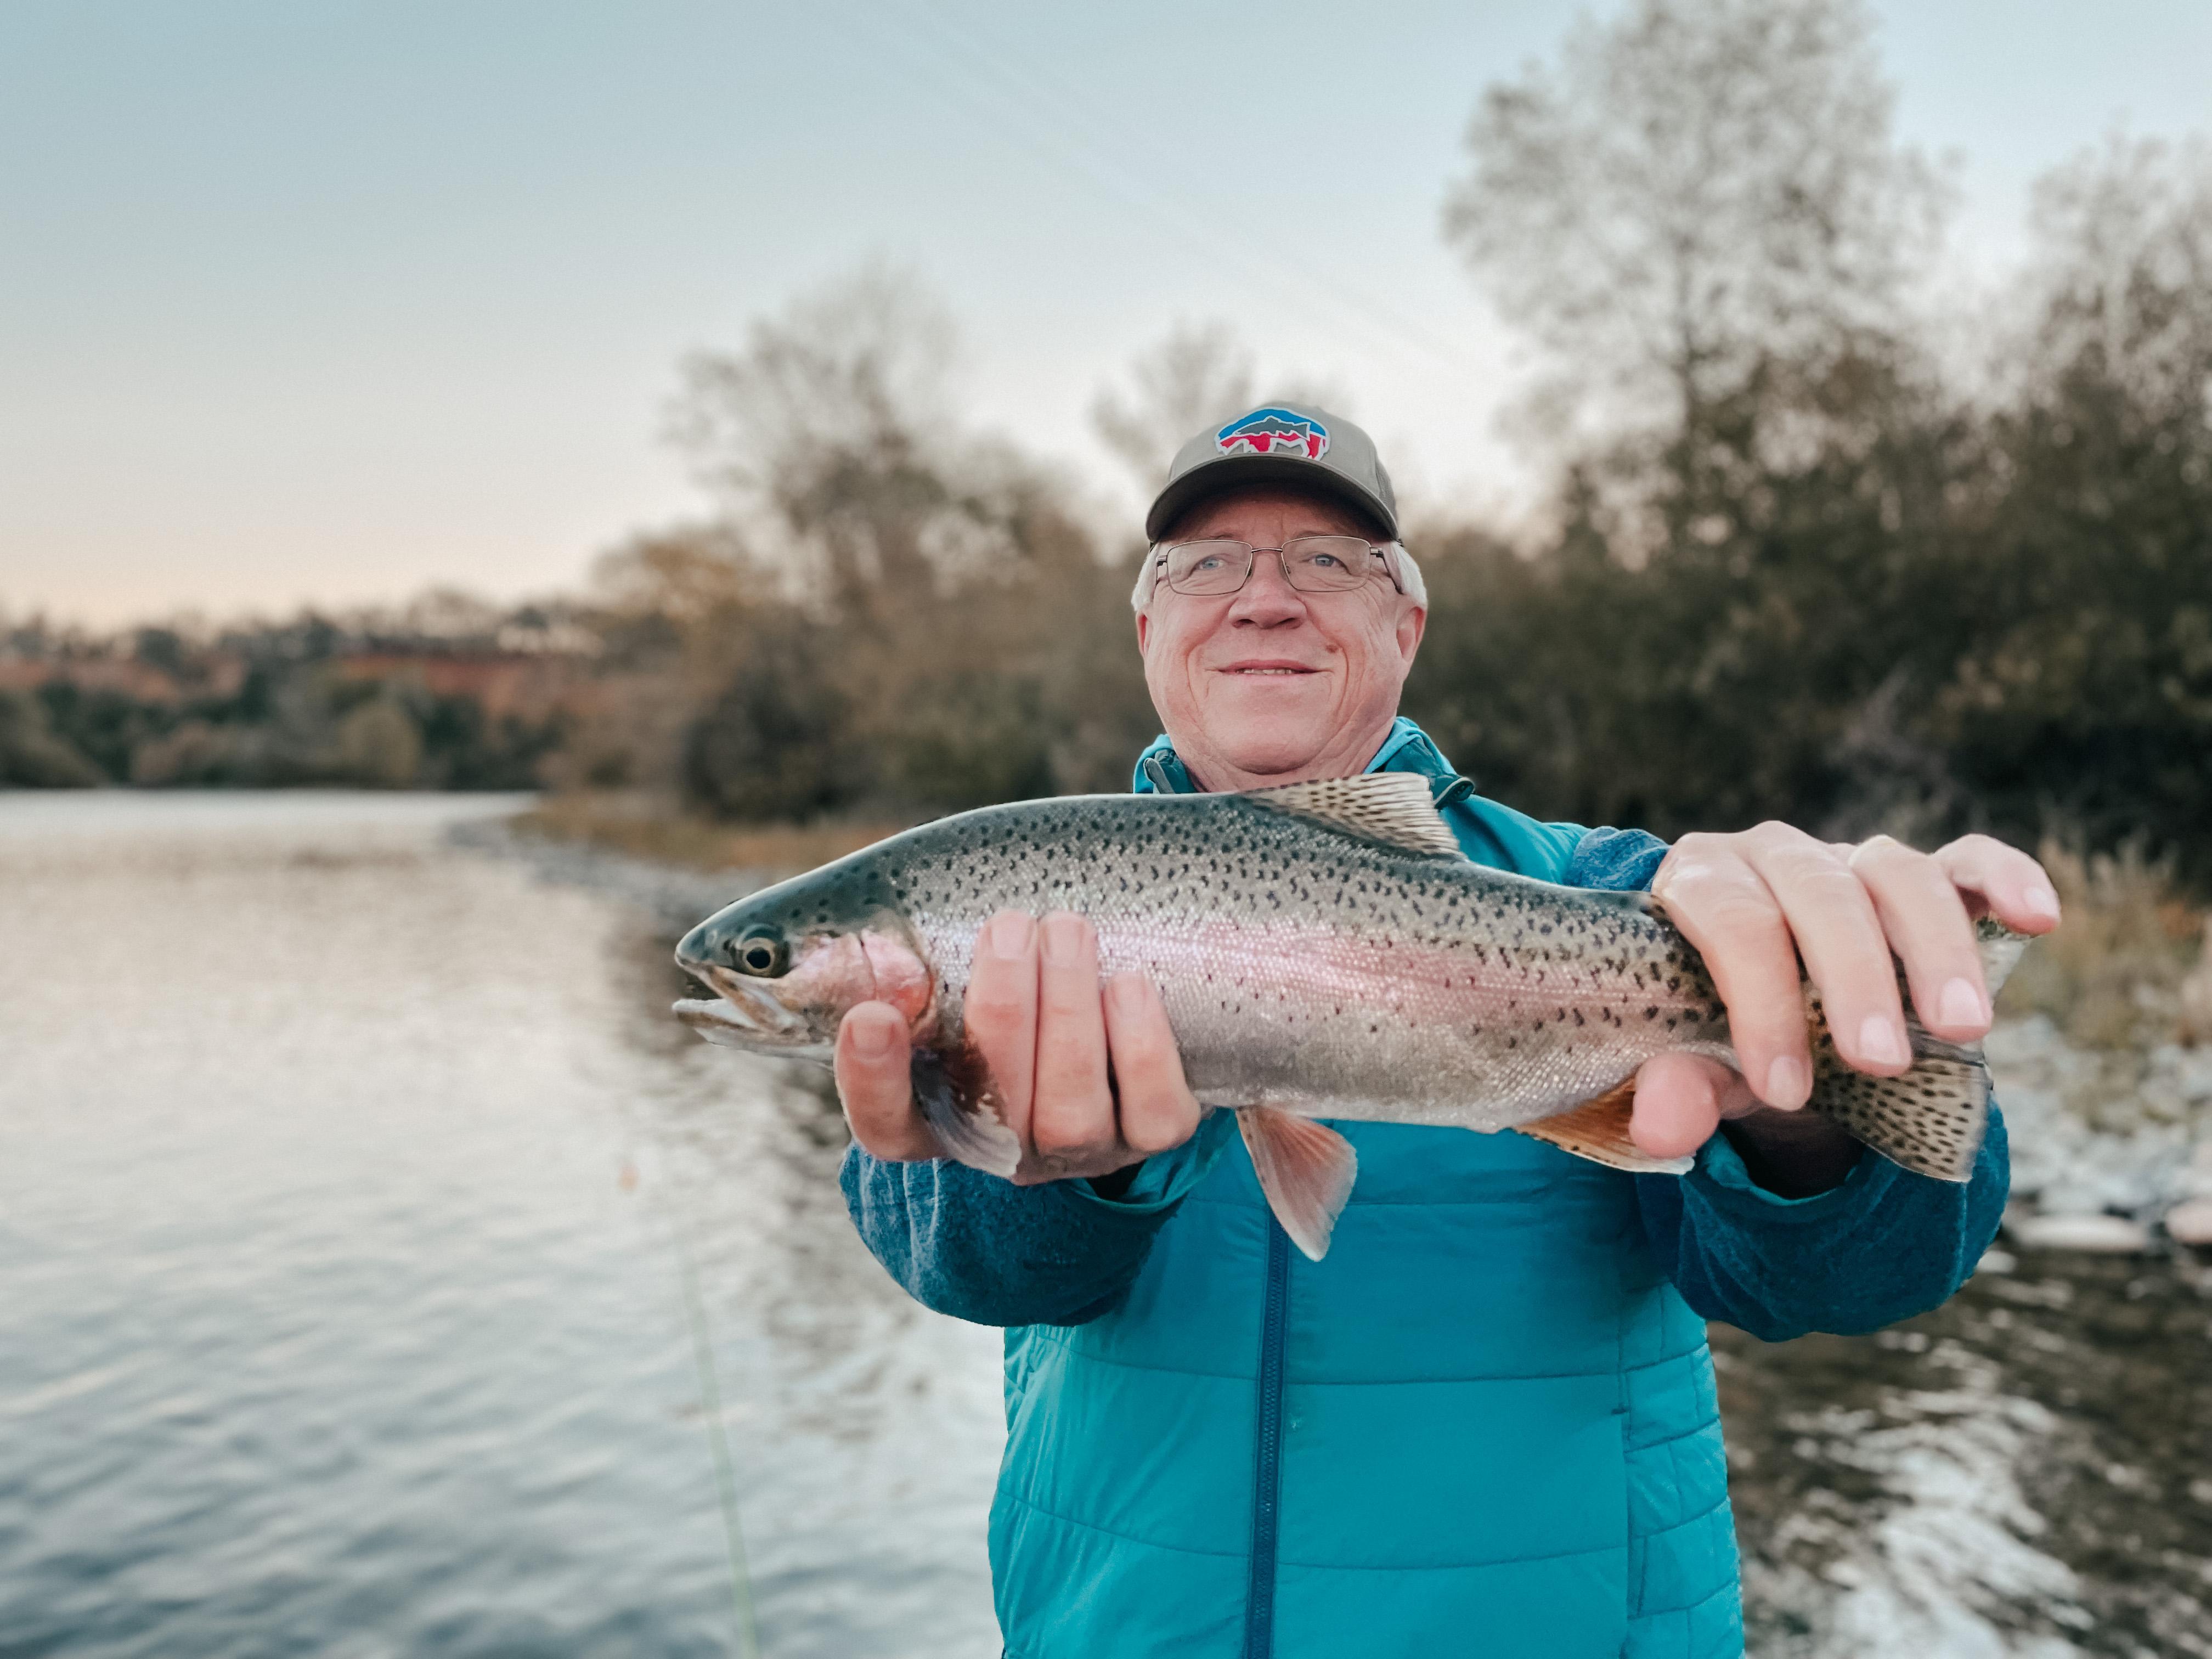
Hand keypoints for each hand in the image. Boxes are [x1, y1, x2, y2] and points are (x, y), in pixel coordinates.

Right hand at [834, 910, 1202, 1184]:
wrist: (1111, 1048)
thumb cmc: (1016, 1009)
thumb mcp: (958, 997)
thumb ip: (922, 980)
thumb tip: (895, 954)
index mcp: (937, 1118)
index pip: (886, 1124)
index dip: (872, 1080)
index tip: (870, 1017)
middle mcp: (1004, 1149)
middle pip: (991, 1107)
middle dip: (1002, 1007)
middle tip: (1009, 927)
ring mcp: (1079, 1152)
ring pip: (1070, 1112)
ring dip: (1068, 1013)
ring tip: (1066, 932)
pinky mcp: (1150, 1137)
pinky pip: (1153, 1115)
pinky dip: (1142, 1048)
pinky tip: (1129, 984)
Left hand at [1630, 828, 2062, 1185]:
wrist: (1773, 1022)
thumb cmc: (1719, 1035)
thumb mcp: (1689, 1066)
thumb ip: (1672, 1090)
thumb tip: (1663, 1125)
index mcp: (1700, 884)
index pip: (1732, 920)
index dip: (1761, 1002)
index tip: (1785, 1088)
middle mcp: (1773, 855)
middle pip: (1818, 893)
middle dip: (1854, 977)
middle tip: (1879, 1063)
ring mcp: (1851, 859)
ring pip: (1897, 875)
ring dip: (1935, 949)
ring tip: (1963, 1030)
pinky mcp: (1924, 875)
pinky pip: (1968, 860)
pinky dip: (2005, 878)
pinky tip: (2038, 917)